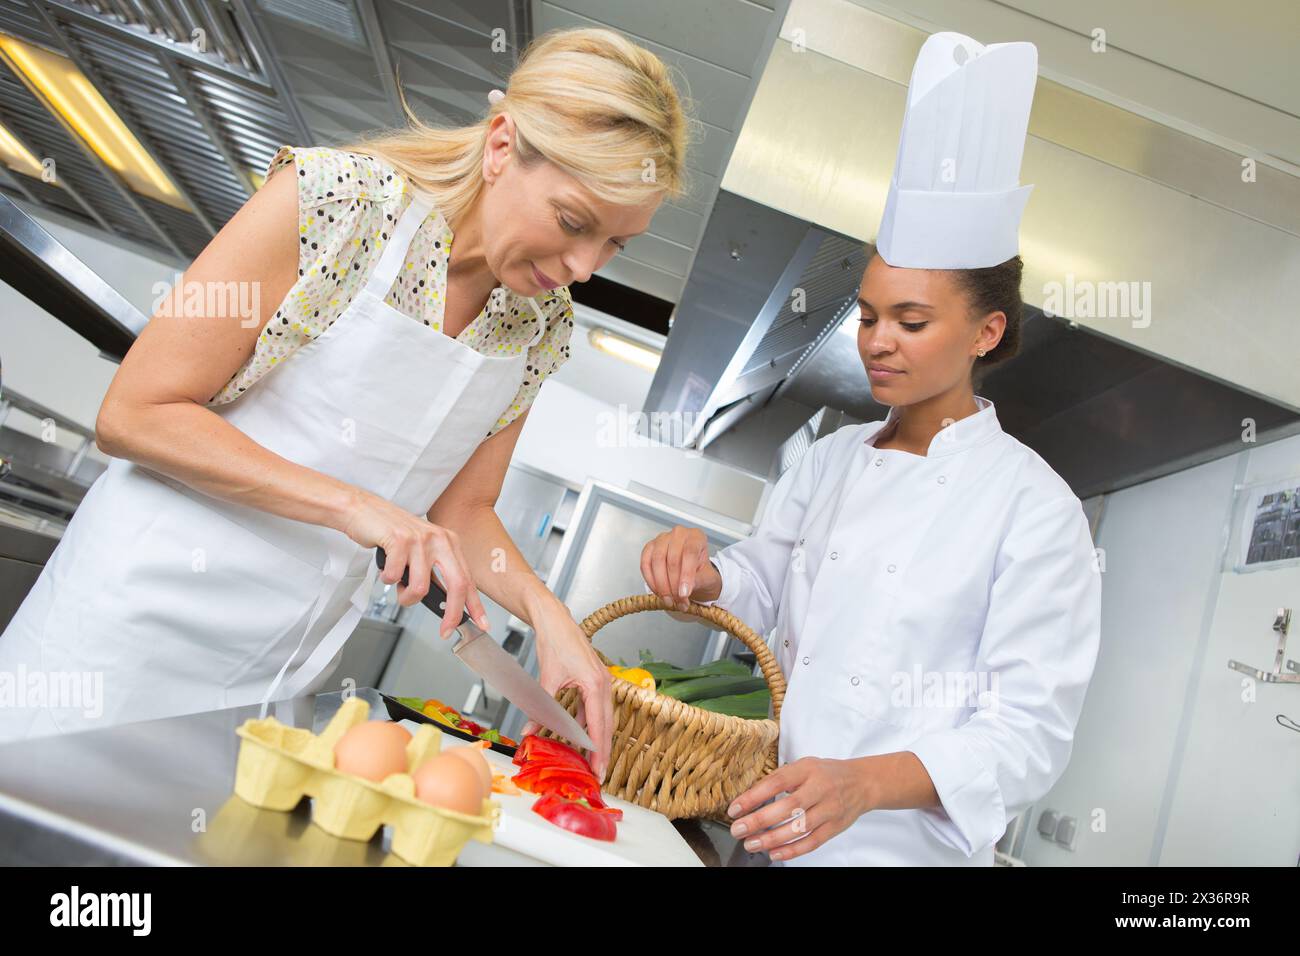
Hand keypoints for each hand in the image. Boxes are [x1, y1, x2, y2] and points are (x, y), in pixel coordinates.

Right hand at [341, 489, 487, 638]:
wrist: (363, 510)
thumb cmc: (390, 533)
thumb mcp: (422, 550)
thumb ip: (434, 572)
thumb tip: (446, 603)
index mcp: (449, 542)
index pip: (468, 579)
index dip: (475, 605)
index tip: (481, 623)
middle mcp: (439, 539)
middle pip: (457, 585)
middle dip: (453, 614)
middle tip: (446, 630)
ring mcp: (420, 539)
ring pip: (421, 587)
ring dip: (406, 596)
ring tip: (398, 585)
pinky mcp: (399, 540)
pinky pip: (395, 577)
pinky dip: (387, 579)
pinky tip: (386, 568)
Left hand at [518, 598, 612, 779]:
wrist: (555, 619)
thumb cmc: (555, 643)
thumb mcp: (546, 680)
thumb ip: (540, 709)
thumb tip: (529, 732)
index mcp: (595, 685)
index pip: (599, 726)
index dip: (598, 750)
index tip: (597, 770)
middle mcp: (604, 684)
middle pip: (607, 725)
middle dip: (603, 751)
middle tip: (598, 774)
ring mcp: (602, 681)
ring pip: (603, 717)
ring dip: (598, 738)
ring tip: (592, 760)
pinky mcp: (595, 680)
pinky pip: (595, 707)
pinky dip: (589, 723)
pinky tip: (579, 734)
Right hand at [641, 525, 720, 611]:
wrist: (694, 573)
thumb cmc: (702, 572)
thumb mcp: (707, 578)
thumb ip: (697, 582)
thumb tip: (683, 591)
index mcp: (697, 537)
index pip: (690, 553)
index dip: (686, 575)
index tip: (684, 594)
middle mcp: (679, 534)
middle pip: (672, 558)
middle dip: (673, 585)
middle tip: (678, 601)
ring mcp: (662, 539)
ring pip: (657, 561)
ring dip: (661, 585)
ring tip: (669, 600)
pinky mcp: (649, 548)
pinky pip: (645, 564)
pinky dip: (650, 581)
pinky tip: (658, 592)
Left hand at [725, 757, 872, 861]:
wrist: (862, 782)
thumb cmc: (826, 773)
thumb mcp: (804, 765)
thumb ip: (780, 778)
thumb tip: (750, 796)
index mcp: (807, 769)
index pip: (777, 782)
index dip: (754, 796)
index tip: (734, 808)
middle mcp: (820, 788)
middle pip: (788, 807)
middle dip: (759, 820)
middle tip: (738, 829)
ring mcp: (829, 809)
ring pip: (799, 828)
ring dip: (772, 838)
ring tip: (751, 843)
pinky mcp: (835, 827)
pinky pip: (812, 842)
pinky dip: (792, 850)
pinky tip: (774, 853)